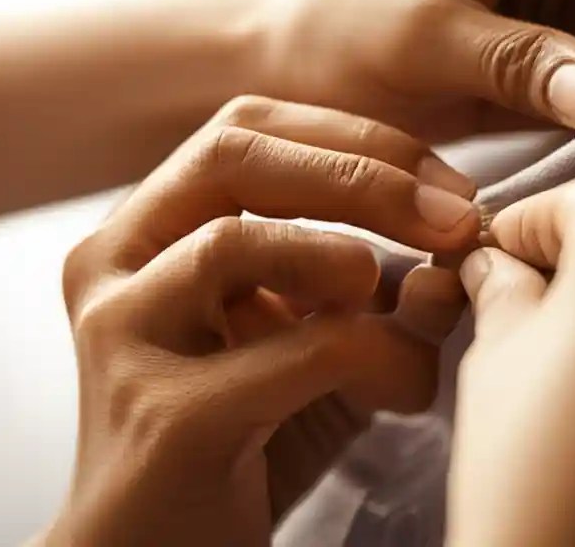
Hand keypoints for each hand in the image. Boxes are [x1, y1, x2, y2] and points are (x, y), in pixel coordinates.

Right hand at [46, 96, 474, 545]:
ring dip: (353, 262)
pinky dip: (376, 357)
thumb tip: (459, 255)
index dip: (356, 139)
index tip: (445, 183)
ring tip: (409, 308)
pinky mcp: (165, 415)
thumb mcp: (310, 349)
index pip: (246, 128)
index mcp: (144, 232)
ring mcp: (125, 337)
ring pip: (238, 242)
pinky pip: (297, 349)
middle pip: (234, 153)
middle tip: (454, 218)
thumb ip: (376, 299)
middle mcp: (114, 267)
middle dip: (363, 173)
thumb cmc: (236, 446)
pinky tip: (403, 391)